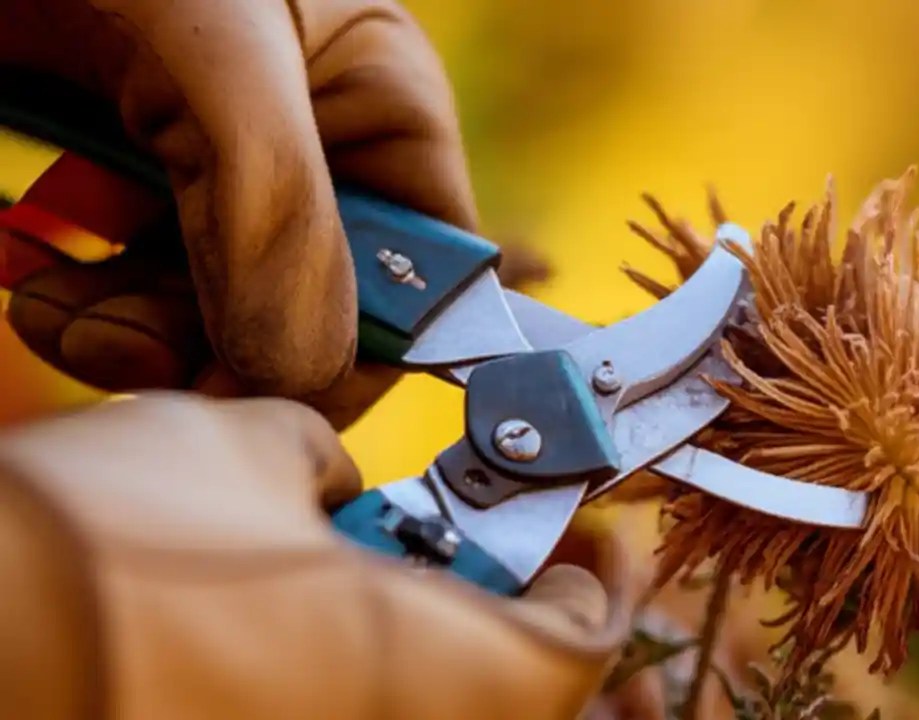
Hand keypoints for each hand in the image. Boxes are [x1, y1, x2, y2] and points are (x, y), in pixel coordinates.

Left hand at [0, 0, 476, 427]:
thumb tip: (300, 366)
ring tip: (55, 302)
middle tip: (116, 338)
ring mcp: (219, 168)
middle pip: (311, 310)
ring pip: (217, 316)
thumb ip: (279, 205)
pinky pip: (137, 291)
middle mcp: (313, 147)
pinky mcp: (133, 184)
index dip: (356, 349)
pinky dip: (86, 307)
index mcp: (379, 100)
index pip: (425, 272)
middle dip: (216, 345)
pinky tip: (37, 276)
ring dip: (134, 335)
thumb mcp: (213, 49)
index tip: (251, 386)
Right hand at [0, 393, 633, 718]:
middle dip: (499, 607)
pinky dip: (347, 673)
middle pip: (508, 689)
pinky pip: (341, 714)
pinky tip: (282, 618)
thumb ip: (321, 460)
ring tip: (362, 568)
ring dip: (418, 641)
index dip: (594, 576)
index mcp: (447, 679)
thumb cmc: (103, 544)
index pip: (579, 643)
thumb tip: (329, 481)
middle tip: (466, 538)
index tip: (587, 532)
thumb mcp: (244, 449)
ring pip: (420, 707)